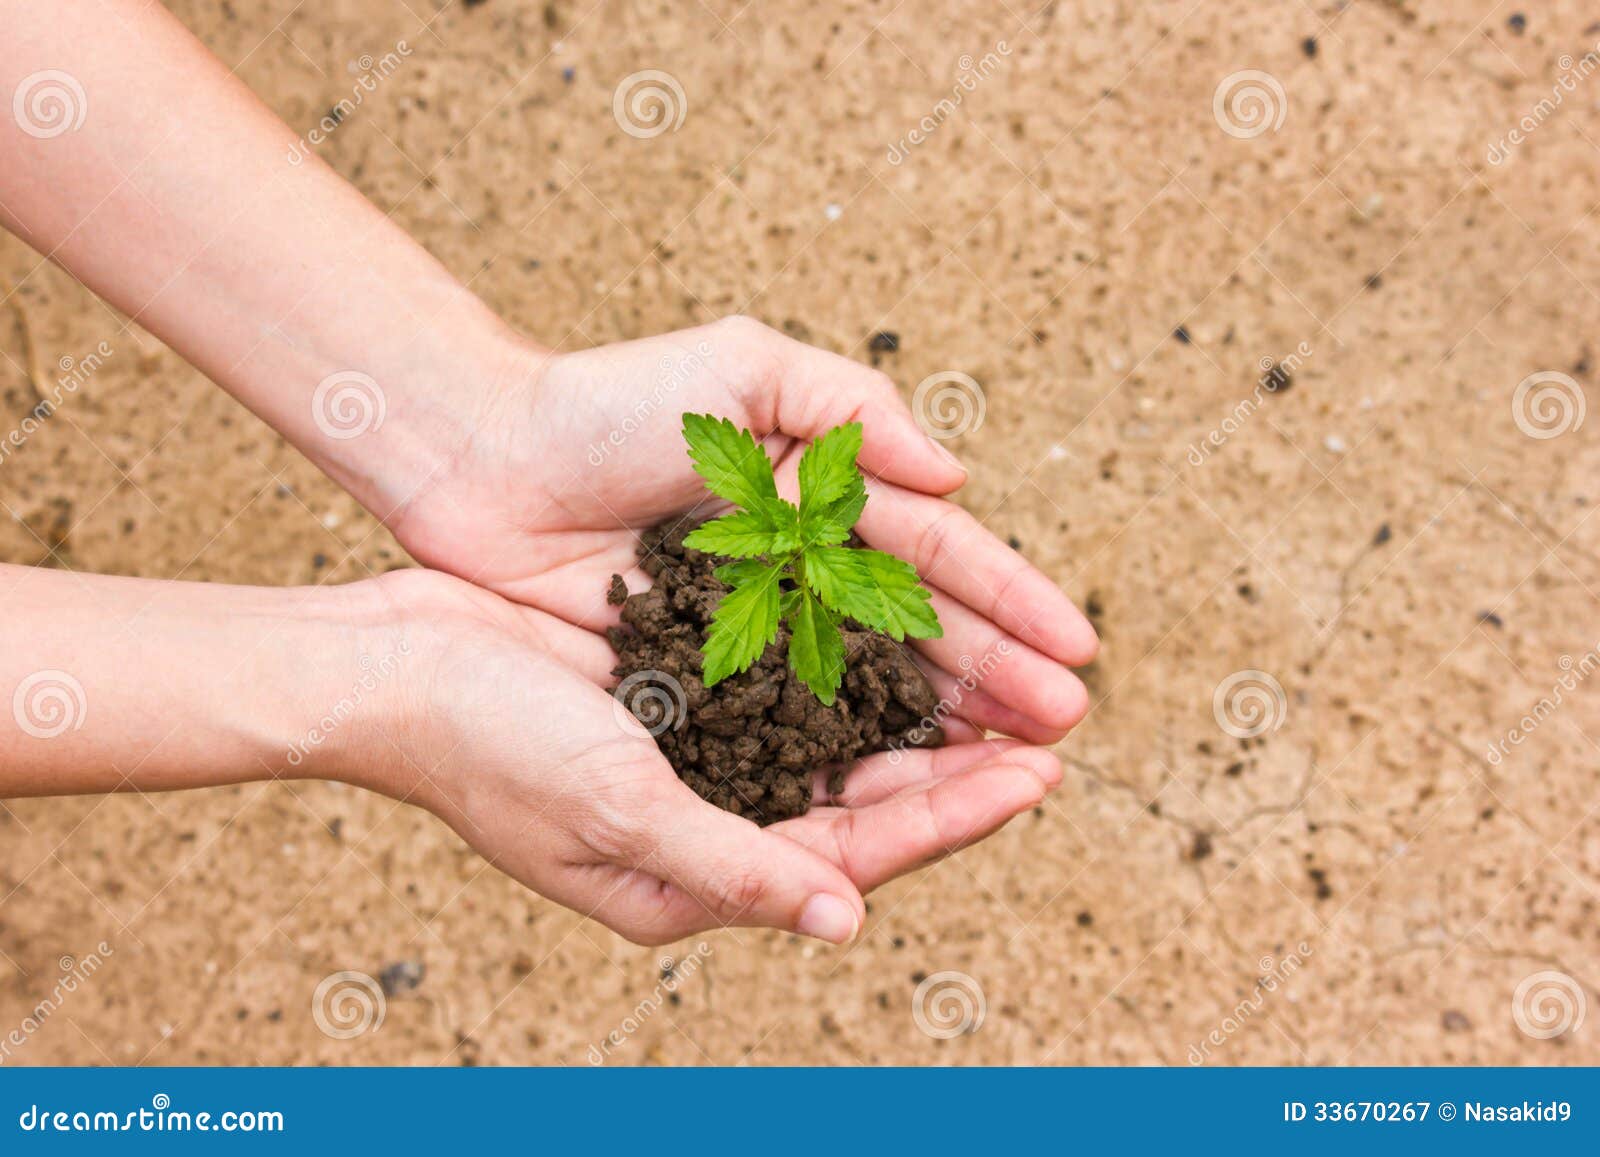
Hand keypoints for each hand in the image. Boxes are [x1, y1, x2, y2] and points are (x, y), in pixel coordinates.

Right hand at [352, 570, 1064, 945]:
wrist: (394, 663)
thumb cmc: (486, 747)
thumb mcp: (617, 813)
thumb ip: (736, 870)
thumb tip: (848, 924)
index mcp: (694, 881)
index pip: (855, 860)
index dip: (949, 818)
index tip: (1036, 775)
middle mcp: (707, 827)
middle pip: (861, 809)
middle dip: (954, 773)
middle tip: (1048, 727)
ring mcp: (695, 760)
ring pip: (833, 749)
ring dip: (912, 721)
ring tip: (995, 691)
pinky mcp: (680, 695)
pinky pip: (788, 691)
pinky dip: (848, 671)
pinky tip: (898, 643)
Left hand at [388, 316, 1098, 745]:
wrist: (482, 459)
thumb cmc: (603, 403)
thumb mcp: (739, 365)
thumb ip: (850, 406)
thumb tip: (954, 478)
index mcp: (822, 492)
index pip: (936, 552)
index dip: (1009, 598)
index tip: (1076, 647)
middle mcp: (800, 568)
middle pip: (917, 631)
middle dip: (996, 676)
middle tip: (1065, 726)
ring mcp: (751, 630)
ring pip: (865, 687)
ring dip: (941, 725)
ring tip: (1011, 767)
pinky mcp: (696, 679)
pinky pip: (785, 722)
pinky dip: (844, 751)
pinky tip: (896, 784)